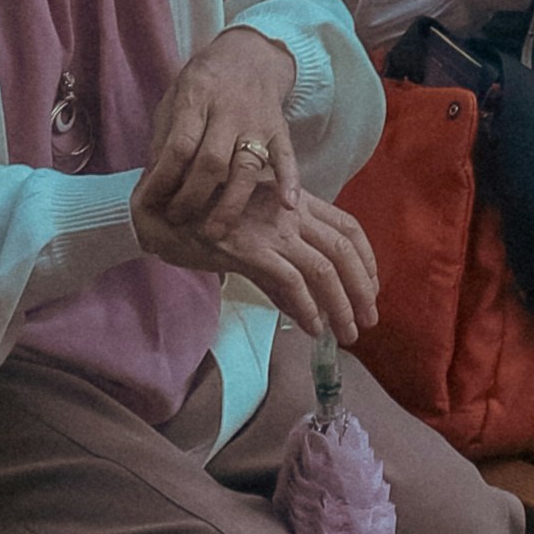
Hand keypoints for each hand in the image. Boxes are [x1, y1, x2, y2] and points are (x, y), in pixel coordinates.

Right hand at [129, 138, 381, 341]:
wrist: (161, 209)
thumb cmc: (204, 219)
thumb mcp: (252, 233)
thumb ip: (279, 267)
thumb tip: (304, 308)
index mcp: (294, 199)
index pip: (347, 226)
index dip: (367, 259)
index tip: (372, 288)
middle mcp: (289, 210)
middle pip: (344, 248)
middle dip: (363, 287)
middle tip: (369, 320)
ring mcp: (271, 229)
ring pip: (324, 268)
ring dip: (343, 305)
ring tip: (347, 333)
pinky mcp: (250, 248)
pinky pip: (291, 280)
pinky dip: (308, 307)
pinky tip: (313, 328)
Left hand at [136, 26, 299, 246]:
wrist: (250, 53)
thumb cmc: (204, 82)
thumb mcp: (175, 97)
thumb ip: (164, 138)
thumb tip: (151, 185)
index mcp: (197, 97)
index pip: (180, 146)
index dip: (164, 179)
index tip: (150, 204)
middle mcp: (229, 110)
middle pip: (212, 162)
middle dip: (192, 198)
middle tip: (177, 222)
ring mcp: (258, 121)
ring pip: (247, 167)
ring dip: (231, 204)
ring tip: (215, 233)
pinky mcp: (280, 129)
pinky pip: (288, 156)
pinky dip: (290, 180)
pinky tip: (288, 205)